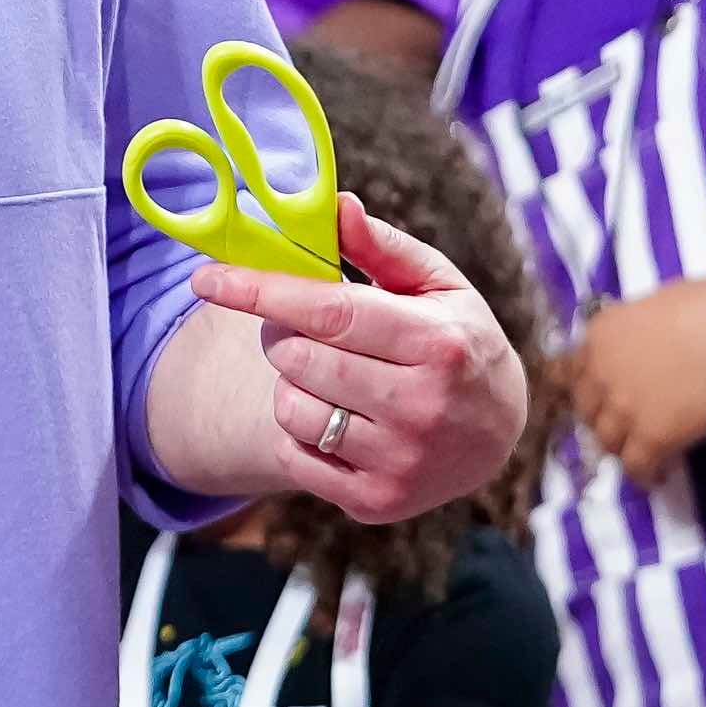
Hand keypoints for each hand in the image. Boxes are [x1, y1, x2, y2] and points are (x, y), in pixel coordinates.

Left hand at [189, 195, 528, 523]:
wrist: (498, 435)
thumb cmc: (457, 340)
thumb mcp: (440, 285)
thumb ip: (384, 246)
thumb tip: (336, 205)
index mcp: (437, 344)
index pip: (328, 311)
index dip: (261, 290)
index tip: (207, 276)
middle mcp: (421, 407)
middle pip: (299, 358)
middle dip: (283, 333)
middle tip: (303, 327)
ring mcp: (400, 462)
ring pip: (290, 407)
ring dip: (292, 382)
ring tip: (329, 373)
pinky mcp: (377, 501)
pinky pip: (293, 455)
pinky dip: (298, 428)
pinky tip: (335, 414)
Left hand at [569, 265, 705, 483]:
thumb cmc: (705, 305)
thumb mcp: (648, 306)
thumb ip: (628, 332)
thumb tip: (637, 347)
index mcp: (598, 335)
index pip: (568, 373)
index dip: (587, 389)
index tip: (601, 399)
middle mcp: (600, 371)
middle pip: (586, 411)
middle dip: (604, 420)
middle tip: (628, 426)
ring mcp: (623, 406)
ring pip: (607, 442)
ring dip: (623, 448)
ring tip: (644, 452)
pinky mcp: (651, 435)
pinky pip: (636, 466)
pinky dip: (645, 474)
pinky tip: (658, 475)